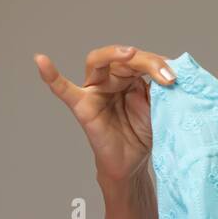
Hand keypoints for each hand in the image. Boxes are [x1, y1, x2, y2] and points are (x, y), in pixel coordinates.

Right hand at [34, 45, 176, 185]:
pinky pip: (63, 89)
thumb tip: (170, 74)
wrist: (132, 164)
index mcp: (131, 77)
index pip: (142, 61)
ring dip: (114, 55)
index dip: (159, 65)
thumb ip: (159, 91)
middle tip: (166, 75)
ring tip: (129, 54)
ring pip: (98, 62)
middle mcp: (111, 79)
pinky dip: (51, 75)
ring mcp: (95, 90)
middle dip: (146, 61)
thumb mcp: (158, 109)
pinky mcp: (82, 106)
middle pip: (123, 58)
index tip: (176, 78)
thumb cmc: (142, 134)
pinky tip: (41, 61)